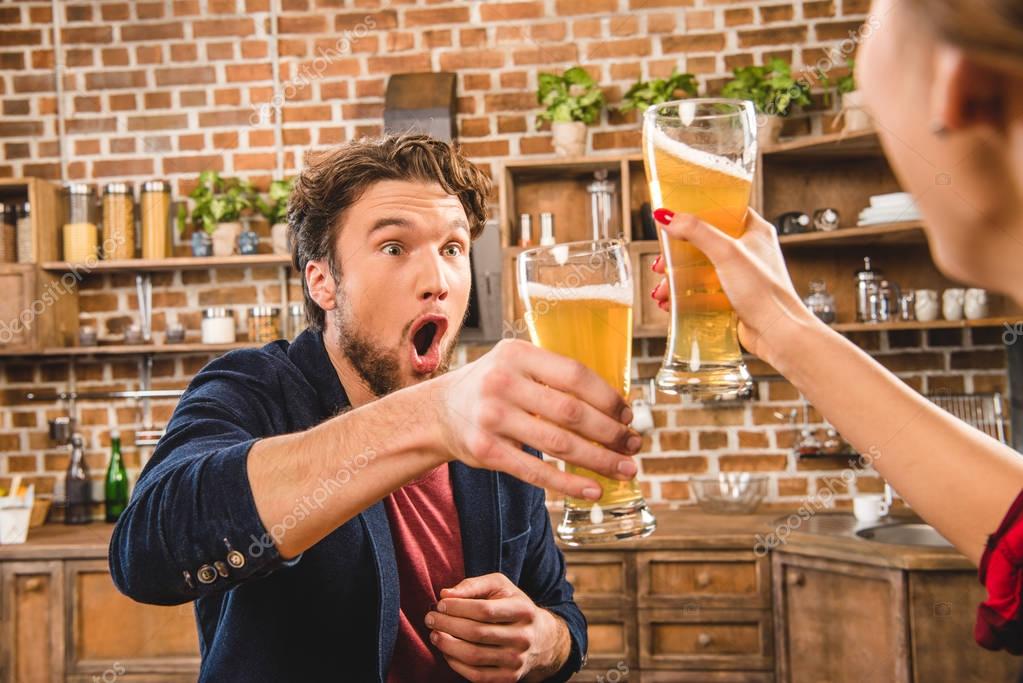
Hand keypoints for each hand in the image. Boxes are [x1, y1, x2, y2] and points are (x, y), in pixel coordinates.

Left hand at [426, 573, 569, 682]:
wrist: (541, 639)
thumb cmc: (512, 605)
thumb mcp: (500, 587)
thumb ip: (473, 585)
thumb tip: (445, 594)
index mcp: (523, 611)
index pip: (485, 610)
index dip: (458, 607)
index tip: (440, 604)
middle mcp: (523, 637)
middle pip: (477, 633)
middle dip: (447, 625)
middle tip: (430, 618)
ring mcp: (517, 661)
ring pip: (474, 656)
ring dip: (447, 646)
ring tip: (434, 634)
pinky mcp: (509, 678)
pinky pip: (476, 675)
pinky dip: (455, 664)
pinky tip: (446, 651)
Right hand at [427, 338, 641, 500]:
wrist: (440, 411)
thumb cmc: (493, 386)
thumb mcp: (516, 364)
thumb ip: (554, 375)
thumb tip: (615, 406)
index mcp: (517, 354)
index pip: (575, 375)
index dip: (607, 397)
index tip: (627, 415)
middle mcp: (502, 383)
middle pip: (571, 412)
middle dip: (610, 433)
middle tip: (633, 445)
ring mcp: (491, 418)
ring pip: (558, 444)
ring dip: (598, 460)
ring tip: (624, 468)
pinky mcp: (485, 451)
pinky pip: (535, 471)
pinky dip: (568, 483)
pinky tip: (593, 490)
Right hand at [650, 208, 818, 366]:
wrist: (778, 333)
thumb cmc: (764, 291)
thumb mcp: (726, 253)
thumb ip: (696, 231)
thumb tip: (667, 216)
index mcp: (755, 231)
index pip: (723, 210)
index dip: (697, 213)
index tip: (675, 219)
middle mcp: (749, 251)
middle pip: (705, 243)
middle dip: (678, 255)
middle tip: (662, 263)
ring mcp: (742, 275)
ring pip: (702, 270)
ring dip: (678, 279)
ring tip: (663, 291)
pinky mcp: (735, 298)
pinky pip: (705, 292)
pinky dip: (687, 297)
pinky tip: (671, 304)